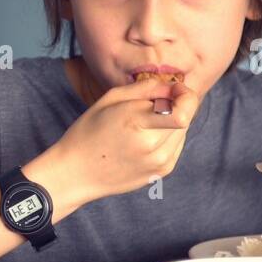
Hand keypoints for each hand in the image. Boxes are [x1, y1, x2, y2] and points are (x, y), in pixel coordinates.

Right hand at [48, 78, 201, 203]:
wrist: (75, 174)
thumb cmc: (88, 132)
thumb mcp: (109, 99)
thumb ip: (146, 87)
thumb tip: (175, 87)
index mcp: (136, 122)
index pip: (185, 109)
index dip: (184, 95)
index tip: (172, 90)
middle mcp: (152, 146)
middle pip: (186, 117)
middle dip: (175, 107)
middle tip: (149, 109)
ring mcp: (158, 162)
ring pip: (183, 132)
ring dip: (170, 124)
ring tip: (142, 128)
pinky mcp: (161, 172)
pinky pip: (175, 147)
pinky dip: (165, 139)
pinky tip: (142, 142)